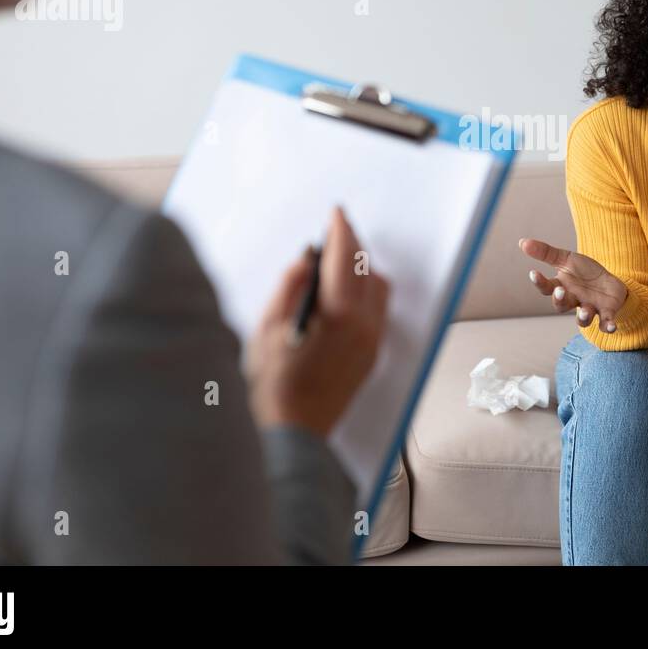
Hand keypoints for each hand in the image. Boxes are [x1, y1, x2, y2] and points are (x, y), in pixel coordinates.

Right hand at [246, 206, 389, 435]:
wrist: (293, 434)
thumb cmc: (272, 385)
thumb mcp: (268, 330)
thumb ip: (289, 288)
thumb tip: (305, 260)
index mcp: (338, 315)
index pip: (346, 257)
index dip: (340, 230)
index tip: (335, 214)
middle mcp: (364, 326)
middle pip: (367, 270)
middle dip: (352, 246)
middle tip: (334, 233)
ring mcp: (372, 342)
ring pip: (379, 290)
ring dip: (362, 270)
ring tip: (335, 265)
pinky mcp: (372, 356)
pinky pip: (378, 311)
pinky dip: (365, 293)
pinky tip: (342, 296)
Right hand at [518, 237, 627, 332]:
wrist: (609, 282)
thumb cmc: (584, 272)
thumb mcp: (566, 259)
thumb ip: (546, 253)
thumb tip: (522, 242)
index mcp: (562, 287)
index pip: (546, 287)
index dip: (539, 282)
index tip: (533, 273)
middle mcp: (573, 300)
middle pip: (561, 305)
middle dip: (560, 300)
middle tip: (560, 291)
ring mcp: (589, 308)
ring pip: (582, 319)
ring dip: (582, 317)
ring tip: (584, 311)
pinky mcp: (606, 313)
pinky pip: (606, 323)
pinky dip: (608, 326)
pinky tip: (611, 327)